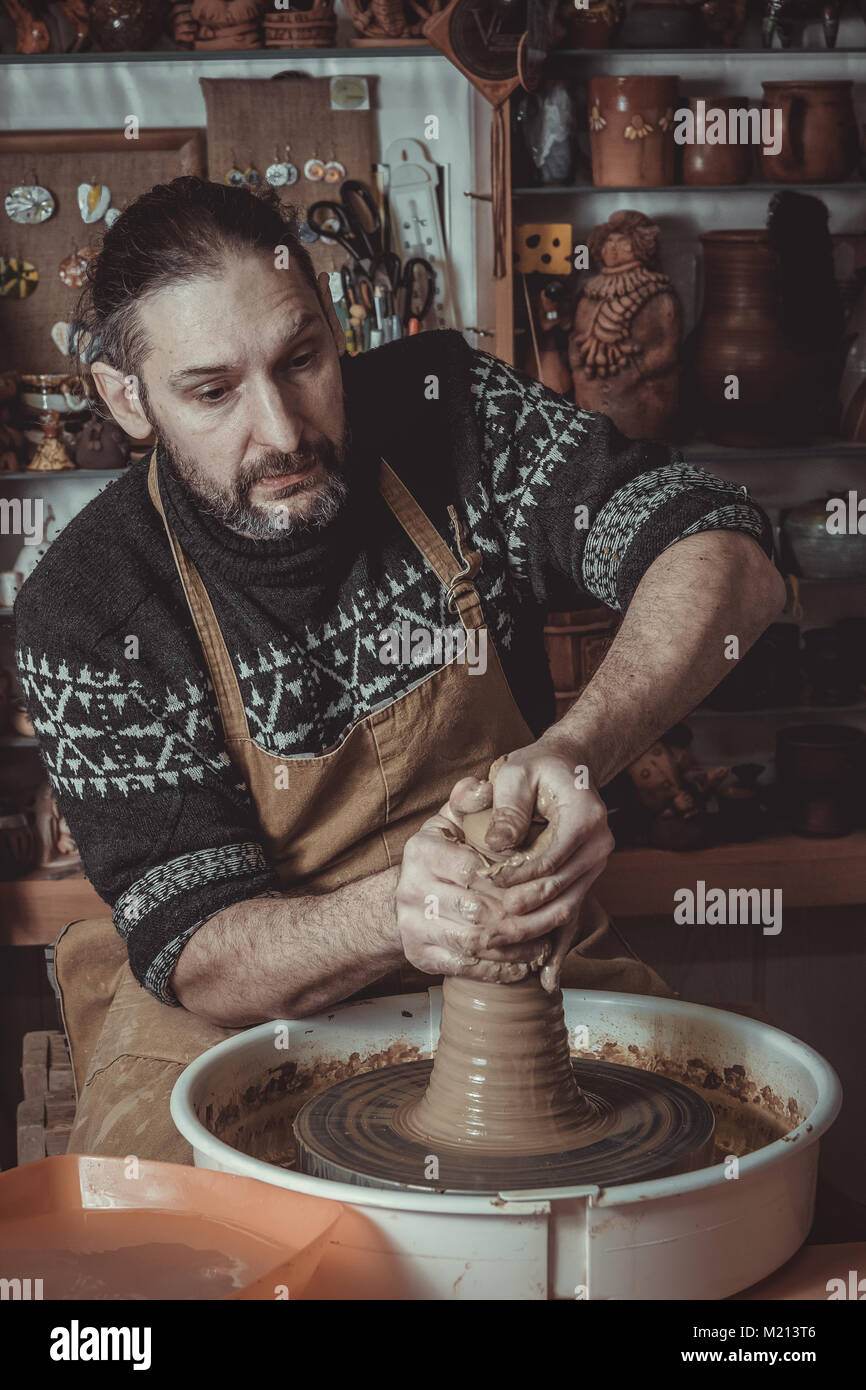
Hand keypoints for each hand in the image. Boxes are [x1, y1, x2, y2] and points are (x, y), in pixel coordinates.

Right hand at [395, 778, 553, 983]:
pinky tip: (525, 961)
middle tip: (553, 913)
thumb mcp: (451, 820)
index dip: (510, 878)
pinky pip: (465, 967)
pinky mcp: (420, 956)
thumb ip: (469, 799)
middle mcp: (410, 890)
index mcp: (420, 852)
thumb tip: (486, 789)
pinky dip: (499, 968)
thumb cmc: (442, 854)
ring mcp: (413, 927)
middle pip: (477, 910)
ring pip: (474, 942)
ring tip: (546, 940)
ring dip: (516, 944)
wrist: (404, 898)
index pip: (471, 868)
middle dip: (520, 914)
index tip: (539, 880)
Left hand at [469, 733, 614, 991]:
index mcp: (585, 818)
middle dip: (522, 914)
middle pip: (560, 891)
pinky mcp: (585, 880)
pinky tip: (546, 981)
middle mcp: (598, 846)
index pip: (549, 858)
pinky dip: (560, 951)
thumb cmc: (536, 768)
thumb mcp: (516, 774)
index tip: (486, 884)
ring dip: (533, 933)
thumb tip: (497, 845)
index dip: (517, 875)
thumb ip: (506, 807)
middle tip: (487, 931)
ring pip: (566, 910)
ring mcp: (595, 866)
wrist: (568, 767)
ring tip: (500, 949)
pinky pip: (574, 918)